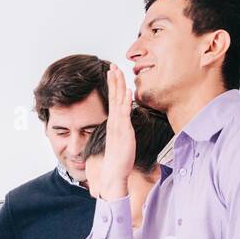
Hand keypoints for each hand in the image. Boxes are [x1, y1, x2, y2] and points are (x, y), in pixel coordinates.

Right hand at [97, 63, 134, 200]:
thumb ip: (122, 132)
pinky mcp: (123, 131)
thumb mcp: (122, 142)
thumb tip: (125, 128)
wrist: (114, 173)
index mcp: (113, 123)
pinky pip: (123, 113)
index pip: (113, 100)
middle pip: (113, 96)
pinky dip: (125, 101)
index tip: (112, 73)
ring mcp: (117, 125)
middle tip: (112, 66)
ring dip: (117, 85)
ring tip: (117, 71)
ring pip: (117, 101)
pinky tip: (127, 90)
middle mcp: (114, 122)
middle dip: (113, 80)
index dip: (113, 86)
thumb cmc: (118, 160)